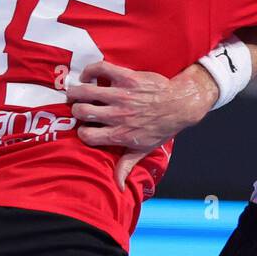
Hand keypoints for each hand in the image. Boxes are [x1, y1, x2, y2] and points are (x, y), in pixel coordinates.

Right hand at [70, 60, 218, 188]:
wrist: (180, 104)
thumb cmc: (161, 128)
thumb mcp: (144, 149)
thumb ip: (127, 165)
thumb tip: (118, 185)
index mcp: (120, 134)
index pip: (87, 135)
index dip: (82, 131)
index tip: (86, 127)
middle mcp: (118, 115)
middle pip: (81, 111)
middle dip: (76, 109)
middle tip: (80, 107)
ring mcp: (122, 95)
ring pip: (86, 91)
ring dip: (77, 91)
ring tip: (78, 92)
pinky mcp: (127, 78)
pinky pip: (101, 69)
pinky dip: (90, 70)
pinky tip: (89, 75)